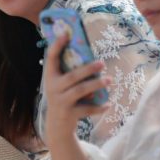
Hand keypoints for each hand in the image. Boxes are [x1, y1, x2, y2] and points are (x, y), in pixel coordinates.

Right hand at [42, 30, 109, 147]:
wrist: (57, 125)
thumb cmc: (63, 97)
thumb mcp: (60, 84)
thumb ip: (69, 71)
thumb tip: (89, 55)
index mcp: (50, 77)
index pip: (51, 58)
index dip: (57, 45)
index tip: (65, 33)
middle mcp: (53, 88)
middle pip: (72, 76)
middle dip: (87, 69)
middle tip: (102, 62)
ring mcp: (60, 101)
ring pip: (80, 91)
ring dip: (96, 85)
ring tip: (109, 80)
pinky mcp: (69, 114)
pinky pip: (86, 109)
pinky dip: (98, 108)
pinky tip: (108, 105)